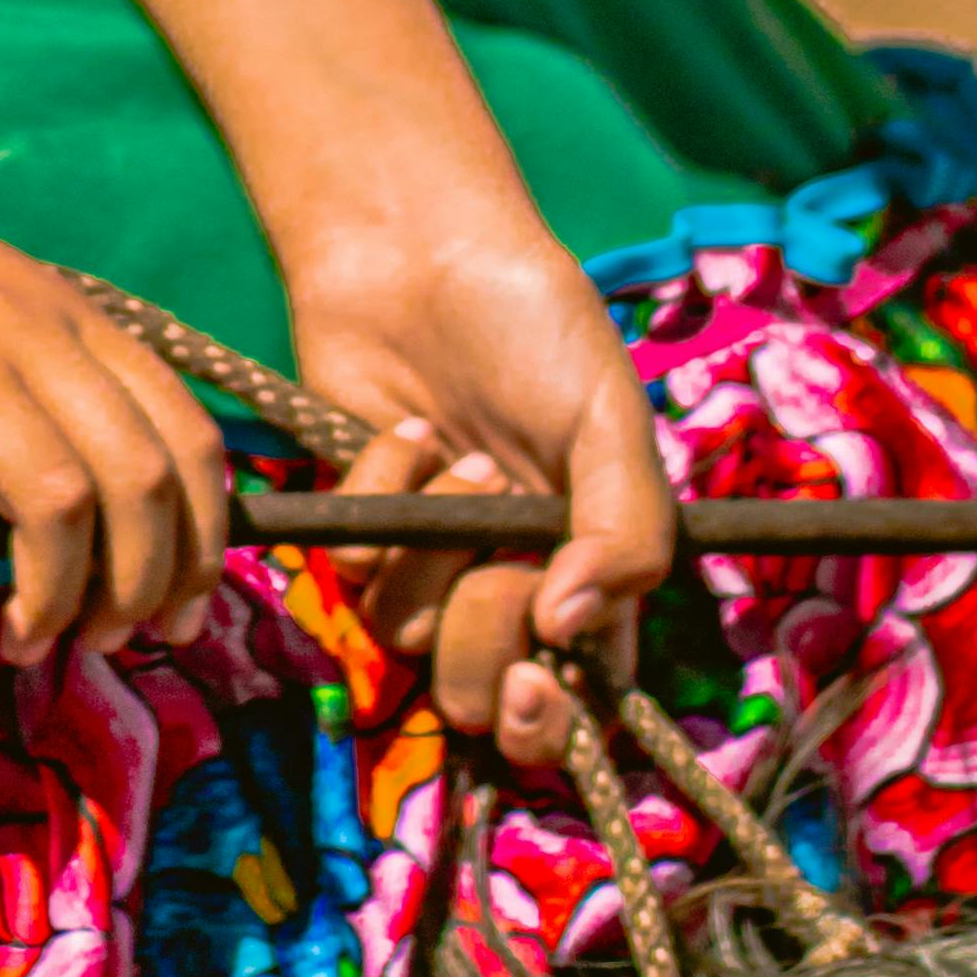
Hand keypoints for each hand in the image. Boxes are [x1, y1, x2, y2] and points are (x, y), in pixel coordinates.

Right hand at [0, 158, 231, 669]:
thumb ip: (39, 372)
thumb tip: (88, 497)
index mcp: (67, 314)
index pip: (186, 434)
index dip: (204, 541)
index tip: (183, 613)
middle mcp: (28, 334)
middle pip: (141, 480)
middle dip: (145, 585)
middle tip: (111, 644)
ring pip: (59, 504)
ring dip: (58, 600)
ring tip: (30, 645)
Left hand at [277, 222, 674, 760]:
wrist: (422, 248)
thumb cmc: (536, 326)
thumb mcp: (609, 417)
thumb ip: (623, 528)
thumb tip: (569, 633)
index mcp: (591, 573)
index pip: (575, 703)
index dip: (549, 728)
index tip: (531, 689)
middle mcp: (509, 581)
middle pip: (477, 696)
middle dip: (481, 645)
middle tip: (498, 573)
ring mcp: (428, 559)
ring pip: (407, 636)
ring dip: (438, 547)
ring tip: (467, 460)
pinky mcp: (360, 524)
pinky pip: (353, 565)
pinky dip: (384, 495)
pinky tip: (408, 432)